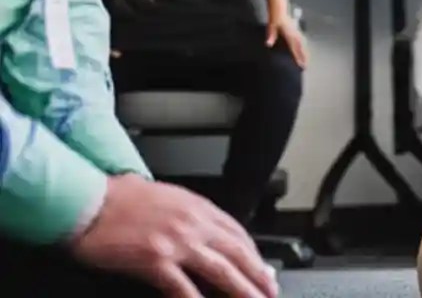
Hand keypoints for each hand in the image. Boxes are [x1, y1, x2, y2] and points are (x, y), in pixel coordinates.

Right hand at [69, 174, 277, 297]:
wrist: (87, 201)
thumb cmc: (118, 197)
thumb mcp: (165, 196)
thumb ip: (188, 213)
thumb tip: (201, 229)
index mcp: (197, 207)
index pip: (237, 232)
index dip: (254, 253)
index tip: (263, 267)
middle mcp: (193, 223)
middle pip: (238, 253)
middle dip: (259, 275)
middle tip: (271, 290)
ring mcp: (176, 243)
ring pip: (222, 271)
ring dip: (242, 291)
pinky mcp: (155, 261)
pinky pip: (183, 288)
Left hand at [265, 14, 307, 67]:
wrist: (279, 9)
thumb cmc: (275, 18)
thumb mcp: (271, 26)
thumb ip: (271, 35)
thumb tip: (268, 44)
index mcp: (290, 34)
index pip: (294, 48)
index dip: (298, 57)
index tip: (301, 64)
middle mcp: (295, 34)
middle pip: (301, 47)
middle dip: (304, 57)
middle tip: (306, 66)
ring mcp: (296, 32)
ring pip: (303, 44)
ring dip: (305, 52)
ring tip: (307, 59)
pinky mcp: (296, 30)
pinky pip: (302, 40)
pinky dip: (304, 46)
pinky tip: (304, 48)